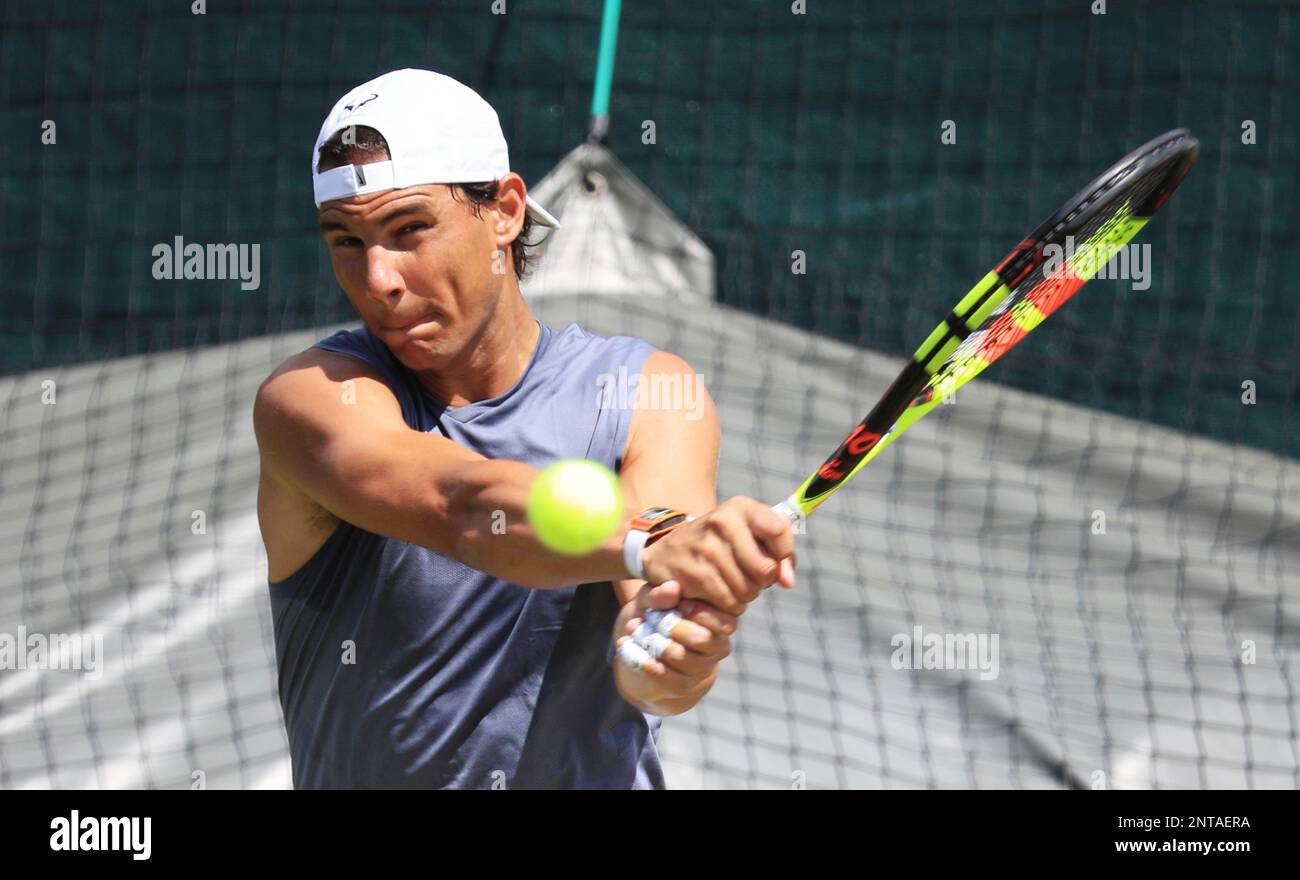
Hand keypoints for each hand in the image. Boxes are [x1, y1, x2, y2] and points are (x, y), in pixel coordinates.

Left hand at [614, 580, 737, 696]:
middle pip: (701, 639)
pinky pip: (667, 678)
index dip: (697, 610)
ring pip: (681, 658)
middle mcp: (717, 647)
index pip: (722, 620)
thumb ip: (660, 593)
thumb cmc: (654, 614)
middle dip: (672, 627)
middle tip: (651, 617)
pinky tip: (627, 647)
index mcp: (720, 622)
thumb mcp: (651, 599)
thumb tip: (672, 589)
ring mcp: (702, 669)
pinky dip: (644, 662)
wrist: (641, 649)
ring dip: (653, 642)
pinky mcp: (684, 686)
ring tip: (633, 629)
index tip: (677, 603)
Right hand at [639, 496, 794, 615]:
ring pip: (749, 591)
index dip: (784, 554)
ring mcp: (706, 549)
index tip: (777, 561)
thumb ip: (778, 553)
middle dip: (762, 580)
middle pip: (766, 569)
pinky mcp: (694, 575)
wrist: (664, 552)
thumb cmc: (717, 544)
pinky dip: (728, 606)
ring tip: (728, 582)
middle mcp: (722, 522)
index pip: (778, 529)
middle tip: (747, 575)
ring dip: (744, 596)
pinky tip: (715, 593)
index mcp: (739, 507)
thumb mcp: (746, 534)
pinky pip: (730, 604)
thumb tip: (788, 581)